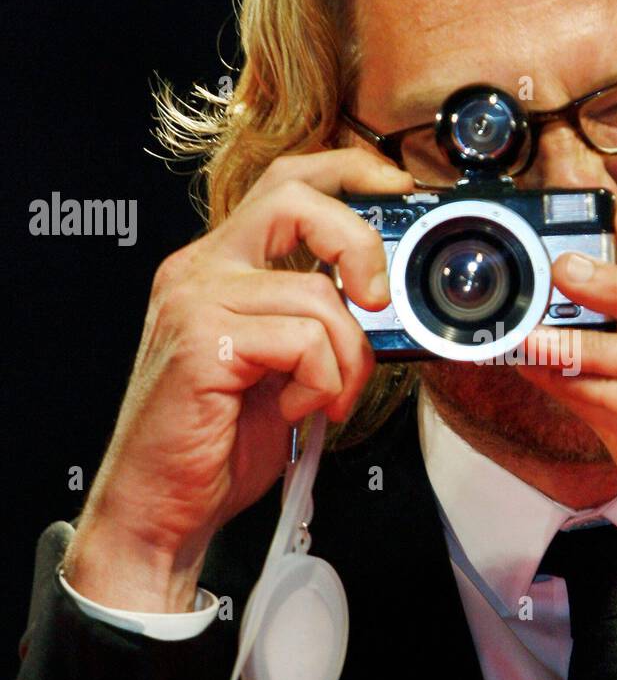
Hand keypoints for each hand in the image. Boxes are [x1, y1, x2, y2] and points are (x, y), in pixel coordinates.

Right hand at [64, 145, 415, 611]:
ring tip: (326, 397)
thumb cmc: (217, 442)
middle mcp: (200, 270)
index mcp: (217, 267)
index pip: (285, 184)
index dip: (346, 172)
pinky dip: (320, 382)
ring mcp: (197, 301)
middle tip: (378, 299)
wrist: (159, 508)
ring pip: (318, 295)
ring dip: (347, 358)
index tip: (394, 188)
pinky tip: (293, 409)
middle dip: (359, 243)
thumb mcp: (279, 365)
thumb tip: (382, 300)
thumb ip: (315, 320)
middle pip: (294, 199)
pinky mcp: (205, 341)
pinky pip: (305, 341)